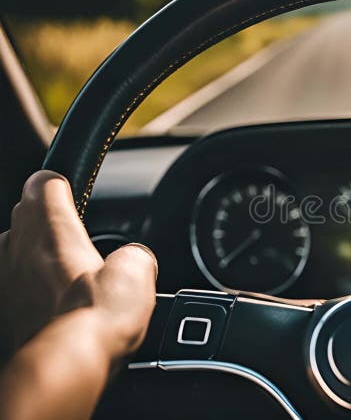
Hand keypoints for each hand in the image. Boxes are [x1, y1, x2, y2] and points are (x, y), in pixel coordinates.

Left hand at [0, 170, 156, 359]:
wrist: (66, 366)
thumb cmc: (95, 319)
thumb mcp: (138, 270)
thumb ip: (134, 254)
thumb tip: (132, 262)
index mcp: (51, 228)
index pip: (43, 182)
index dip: (60, 184)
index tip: (69, 191)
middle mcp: (16, 249)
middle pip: (24, 216)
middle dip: (47, 222)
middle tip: (75, 240)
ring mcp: (3, 282)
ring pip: (14, 253)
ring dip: (34, 258)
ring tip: (64, 278)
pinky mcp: (2, 313)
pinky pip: (12, 289)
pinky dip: (28, 292)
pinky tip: (53, 308)